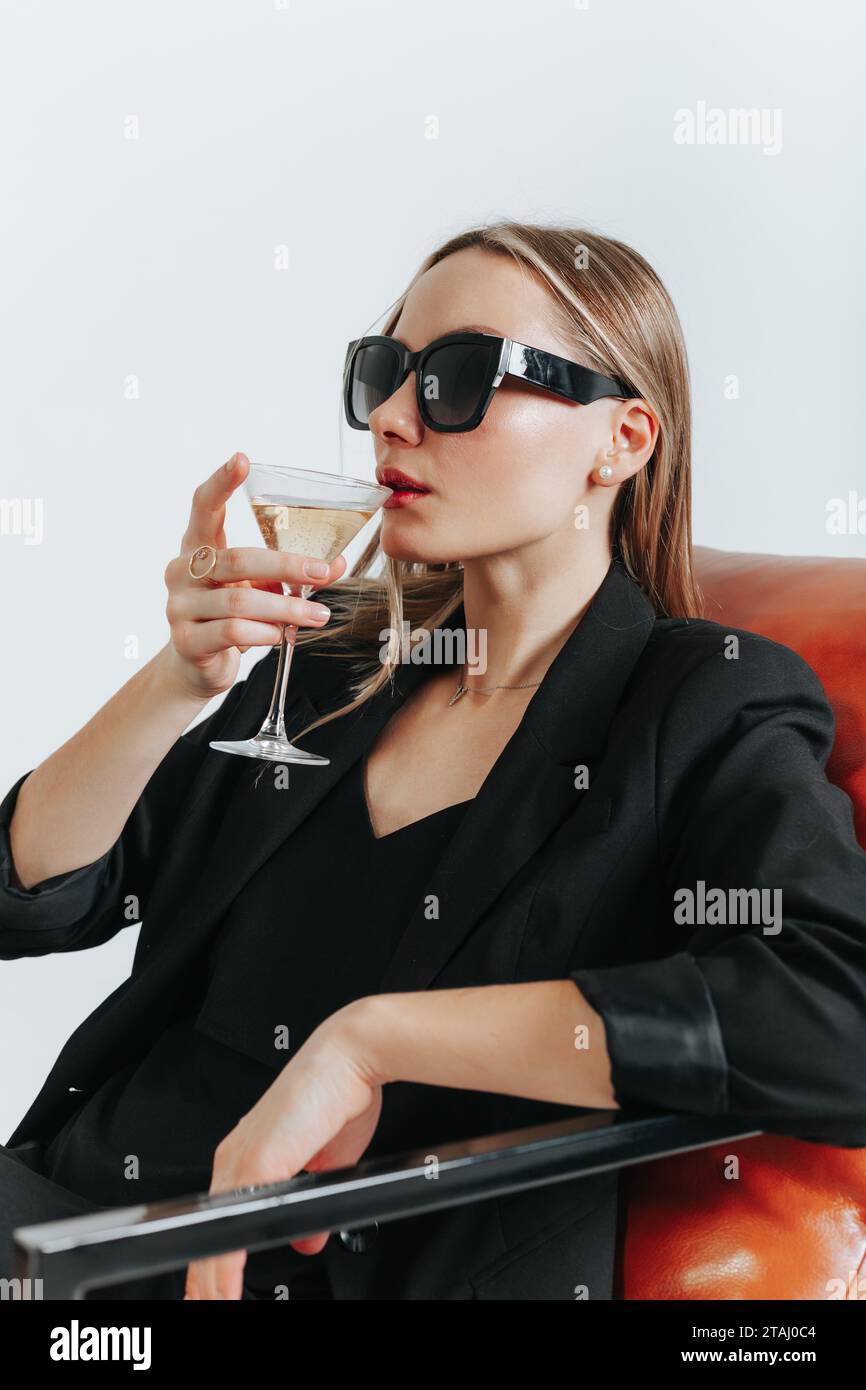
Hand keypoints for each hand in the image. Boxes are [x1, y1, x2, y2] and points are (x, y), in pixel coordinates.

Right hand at [162, 452, 346, 700]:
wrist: (196, 666)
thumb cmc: (229, 617)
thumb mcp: (261, 588)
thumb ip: (292, 574)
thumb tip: (339, 562)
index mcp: (198, 547)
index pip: (204, 506)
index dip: (221, 482)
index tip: (241, 459)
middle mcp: (183, 571)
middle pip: (238, 559)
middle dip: (287, 565)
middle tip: (323, 572)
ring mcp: (180, 607)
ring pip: (239, 600)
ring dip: (286, 608)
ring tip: (316, 615)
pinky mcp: (186, 641)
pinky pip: (232, 632)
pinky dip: (264, 633)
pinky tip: (280, 635)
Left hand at [183, 1004, 382, 1299]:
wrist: (349, 1057)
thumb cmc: (339, 1096)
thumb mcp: (327, 1165)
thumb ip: (309, 1203)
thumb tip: (307, 1239)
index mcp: (249, 1157)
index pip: (220, 1221)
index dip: (213, 1262)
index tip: (211, 1292)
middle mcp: (236, 1159)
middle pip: (207, 1234)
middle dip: (203, 1281)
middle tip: (203, 1311)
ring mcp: (241, 1162)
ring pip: (213, 1236)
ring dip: (209, 1283)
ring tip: (210, 1310)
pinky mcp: (254, 1163)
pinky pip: (232, 1226)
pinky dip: (225, 1265)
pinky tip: (224, 1291)